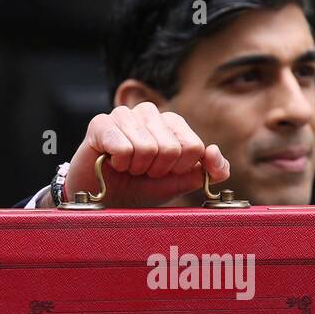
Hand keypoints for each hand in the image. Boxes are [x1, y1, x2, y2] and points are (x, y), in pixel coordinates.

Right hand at [62, 103, 228, 207]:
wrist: (105, 200)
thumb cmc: (141, 188)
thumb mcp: (179, 183)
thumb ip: (206, 172)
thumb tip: (213, 152)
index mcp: (173, 123)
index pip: (195, 147)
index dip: (179, 169)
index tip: (163, 172)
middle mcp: (150, 113)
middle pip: (172, 148)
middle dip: (157, 171)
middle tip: (142, 172)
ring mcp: (124, 115)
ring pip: (147, 147)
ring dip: (137, 168)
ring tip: (127, 167)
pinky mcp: (100, 123)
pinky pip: (123, 147)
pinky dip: (119, 164)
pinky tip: (111, 161)